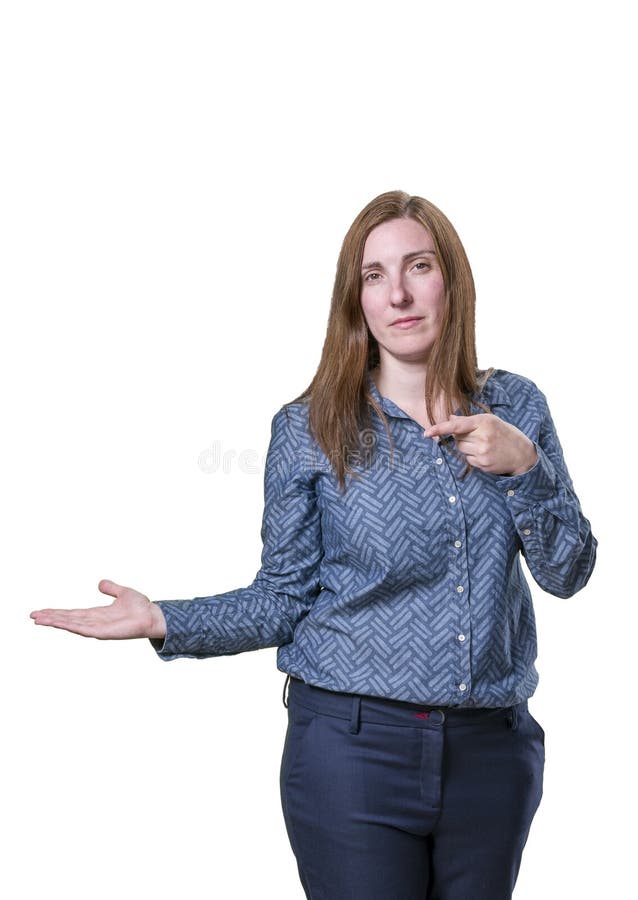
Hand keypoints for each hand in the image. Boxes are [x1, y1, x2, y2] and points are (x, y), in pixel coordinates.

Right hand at [30, 579, 166, 640]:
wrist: (152, 616)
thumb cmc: (140, 607)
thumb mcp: (122, 593)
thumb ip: (111, 588)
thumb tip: (100, 583)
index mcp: (96, 614)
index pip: (71, 613)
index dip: (56, 613)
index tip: (41, 611)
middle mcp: (94, 622)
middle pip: (67, 619)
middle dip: (50, 618)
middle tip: (32, 616)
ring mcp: (97, 628)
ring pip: (71, 624)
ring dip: (55, 621)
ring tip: (39, 619)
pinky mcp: (103, 632)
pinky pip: (83, 629)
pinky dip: (70, 626)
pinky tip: (59, 623)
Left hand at [424, 414, 537, 475]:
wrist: (522, 454)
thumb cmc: (505, 434)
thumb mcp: (490, 421)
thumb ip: (468, 420)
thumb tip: (449, 418)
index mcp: (484, 423)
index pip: (457, 426)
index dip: (440, 429)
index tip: (427, 432)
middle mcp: (483, 438)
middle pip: (457, 438)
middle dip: (463, 437)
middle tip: (477, 435)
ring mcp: (483, 453)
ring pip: (461, 449)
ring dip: (467, 447)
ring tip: (483, 444)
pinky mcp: (483, 465)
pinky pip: (467, 459)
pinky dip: (472, 456)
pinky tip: (485, 453)